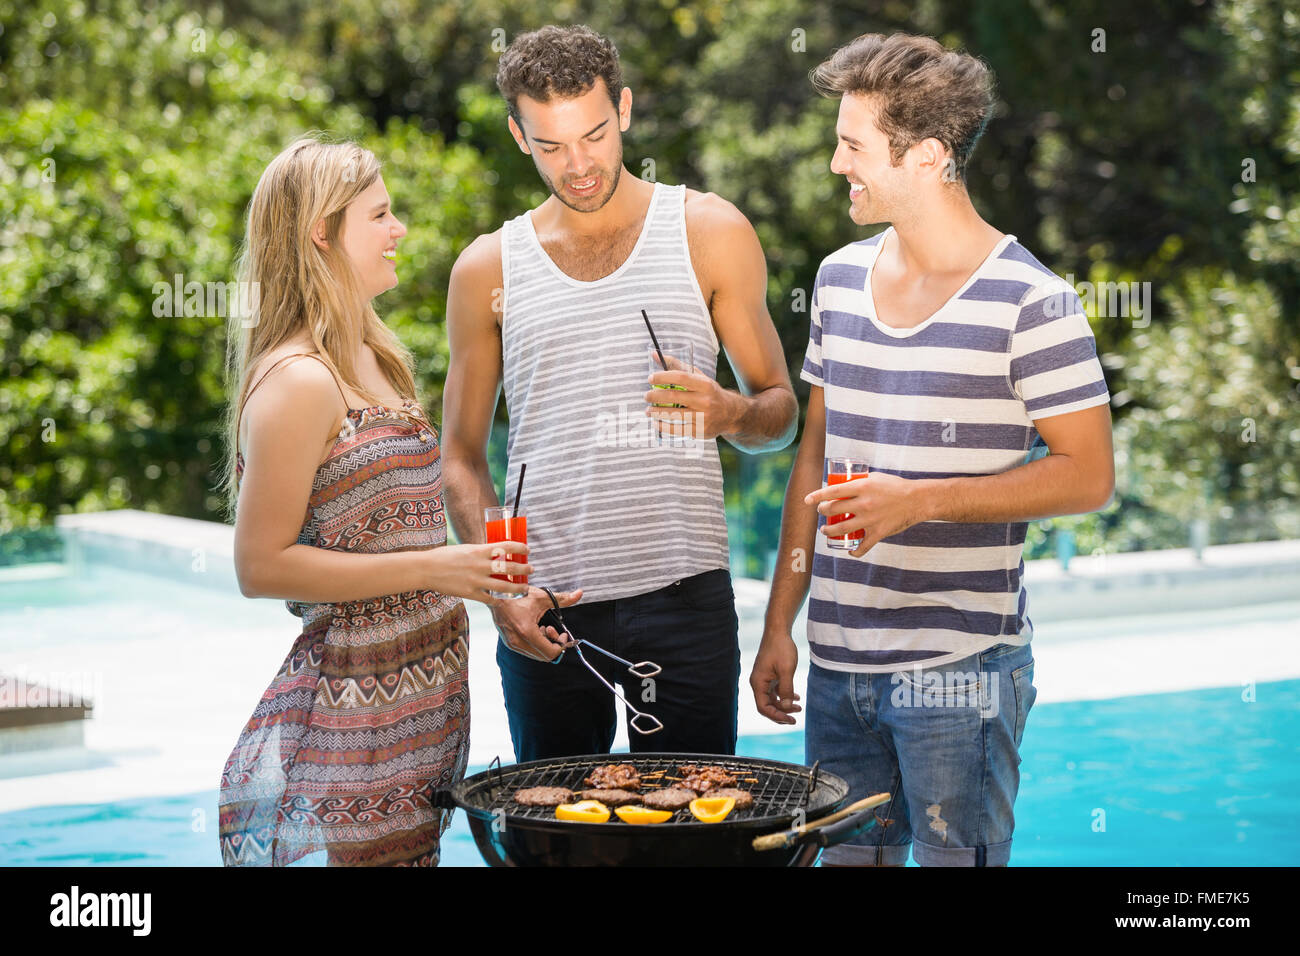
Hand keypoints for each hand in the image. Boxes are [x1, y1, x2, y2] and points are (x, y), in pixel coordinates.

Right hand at [427, 541, 531, 604]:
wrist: (426, 569)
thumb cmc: (443, 556)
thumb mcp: (464, 549)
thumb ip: (479, 552)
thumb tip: (493, 553)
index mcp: (478, 550)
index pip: (506, 547)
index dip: (520, 548)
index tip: (527, 549)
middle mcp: (480, 565)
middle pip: (510, 568)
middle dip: (524, 569)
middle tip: (531, 569)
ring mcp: (475, 580)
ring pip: (504, 586)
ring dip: (518, 587)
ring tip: (525, 587)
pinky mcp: (470, 593)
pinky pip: (489, 598)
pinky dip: (497, 600)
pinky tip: (502, 600)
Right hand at [492, 586, 582, 661]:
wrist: (496, 595)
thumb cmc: (518, 595)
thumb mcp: (542, 597)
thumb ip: (563, 598)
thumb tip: (580, 593)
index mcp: (527, 632)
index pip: (550, 652)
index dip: (561, 645)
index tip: (562, 634)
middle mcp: (518, 642)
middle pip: (544, 656)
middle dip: (553, 644)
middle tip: (552, 629)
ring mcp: (512, 644)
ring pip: (536, 654)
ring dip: (543, 643)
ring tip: (542, 627)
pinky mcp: (508, 643)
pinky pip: (527, 650)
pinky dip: (535, 642)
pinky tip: (534, 628)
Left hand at [644, 366, 738, 440]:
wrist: (731, 414)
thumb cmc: (710, 392)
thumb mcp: (699, 377)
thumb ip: (677, 366)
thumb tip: (654, 355)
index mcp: (705, 385)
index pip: (681, 377)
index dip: (663, 377)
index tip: (651, 378)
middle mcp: (705, 401)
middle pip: (674, 397)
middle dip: (656, 396)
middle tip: (646, 396)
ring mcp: (702, 417)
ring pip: (674, 415)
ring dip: (656, 412)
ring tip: (648, 410)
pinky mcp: (699, 431)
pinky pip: (677, 430)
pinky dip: (663, 426)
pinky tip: (656, 423)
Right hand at [750, 630, 800, 724]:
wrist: (778, 631)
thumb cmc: (781, 648)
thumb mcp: (786, 670)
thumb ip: (786, 689)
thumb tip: (786, 707)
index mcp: (758, 683)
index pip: (763, 707)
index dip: (776, 716)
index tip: (791, 720)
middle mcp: (758, 683)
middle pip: (767, 706)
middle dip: (781, 713)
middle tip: (795, 719)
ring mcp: (763, 679)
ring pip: (772, 699)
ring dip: (784, 706)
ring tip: (799, 708)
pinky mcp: (769, 675)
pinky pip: (775, 691)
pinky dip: (784, 696)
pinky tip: (796, 697)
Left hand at [804, 471, 929, 557]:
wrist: (918, 500)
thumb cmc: (896, 486)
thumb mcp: (875, 478)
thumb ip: (859, 482)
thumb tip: (844, 484)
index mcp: (861, 487)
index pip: (832, 492)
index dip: (816, 496)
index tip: (807, 500)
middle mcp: (863, 504)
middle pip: (833, 510)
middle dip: (822, 512)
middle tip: (821, 512)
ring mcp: (870, 520)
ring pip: (841, 529)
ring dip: (829, 531)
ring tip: (825, 530)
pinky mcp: (878, 533)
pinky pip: (863, 547)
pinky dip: (855, 551)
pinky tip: (850, 551)